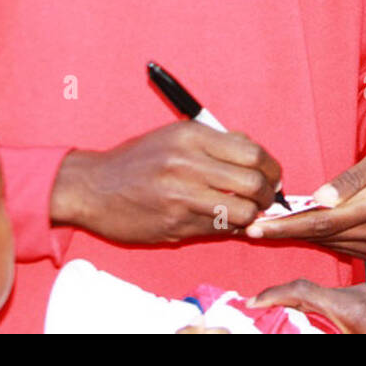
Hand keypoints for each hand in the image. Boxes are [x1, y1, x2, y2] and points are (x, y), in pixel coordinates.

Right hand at [50, 121, 282, 244]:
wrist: (92, 187)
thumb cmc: (137, 160)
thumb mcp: (175, 136)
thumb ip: (216, 142)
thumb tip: (255, 155)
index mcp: (192, 136)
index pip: (251, 152)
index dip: (270, 167)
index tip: (272, 175)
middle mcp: (188, 164)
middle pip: (252, 182)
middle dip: (267, 194)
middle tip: (265, 198)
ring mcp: (182, 196)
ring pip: (241, 211)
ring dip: (251, 215)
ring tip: (246, 212)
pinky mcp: (175, 224)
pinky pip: (218, 228)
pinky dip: (229, 227)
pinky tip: (224, 221)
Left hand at [243, 140, 365, 260]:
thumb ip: (352, 179)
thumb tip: (320, 199)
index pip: (323, 222)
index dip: (286, 226)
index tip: (257, 225)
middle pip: (323, 236)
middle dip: (286, 232)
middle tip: (252, 224)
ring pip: (332, 243)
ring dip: (301, 236)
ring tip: (269, 227)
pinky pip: (345, 246)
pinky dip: (321, 238)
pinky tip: (303, 228)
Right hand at [249, 280, 365, 333]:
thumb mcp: (353, 344)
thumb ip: (325, 332)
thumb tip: (295, 325)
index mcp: (353, 308)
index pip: (302, 291)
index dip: (273, 295)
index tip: (253, 303)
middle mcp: (365, 291)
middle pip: (318, 294)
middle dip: (295, 306)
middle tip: (275, 318)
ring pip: (339, 296)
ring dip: (324, 311)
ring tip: (317, 327)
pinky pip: (359, 296)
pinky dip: (346, 308)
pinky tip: (350, 326)